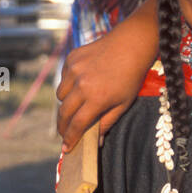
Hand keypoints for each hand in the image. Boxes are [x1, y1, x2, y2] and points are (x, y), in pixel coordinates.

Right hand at [56, 0, 159, 149]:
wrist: (130, 44)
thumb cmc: (131, 77)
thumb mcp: (123, 104)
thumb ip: (107, 123)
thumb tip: (96, 141)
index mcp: (97, 98)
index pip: (77, 124)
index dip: (70, 138)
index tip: (66, 148)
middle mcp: (81, 84)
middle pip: (64, 113)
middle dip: (63, 126)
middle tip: (64, 133)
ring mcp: (74, 70)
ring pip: (60, 95)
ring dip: (66, 104)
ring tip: (76, 106)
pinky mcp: (71, 58)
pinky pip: (63, 78)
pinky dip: (68, 85)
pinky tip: (79, 84)